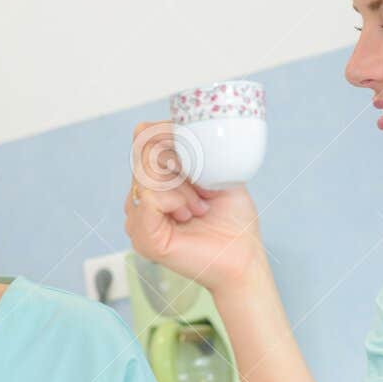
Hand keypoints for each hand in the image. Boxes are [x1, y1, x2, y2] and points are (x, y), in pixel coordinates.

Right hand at [125, 122, 264, 295]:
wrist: (244, 254)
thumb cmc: (232, 219)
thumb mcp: (212, 169)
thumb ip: (186, 147)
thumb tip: (145, 127)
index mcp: (153, 184)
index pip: (142, 140)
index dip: (167, 136)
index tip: (196, 155)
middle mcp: (140, 202)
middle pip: (143, 154)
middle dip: (180, 164)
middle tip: (203, 191)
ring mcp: (138, 221)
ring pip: (146, 175)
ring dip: (182, 188)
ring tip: (198, 208)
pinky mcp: (144, 238)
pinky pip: (150, 198)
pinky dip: (175, 200)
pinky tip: (188, 214)